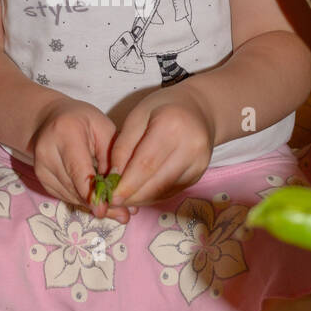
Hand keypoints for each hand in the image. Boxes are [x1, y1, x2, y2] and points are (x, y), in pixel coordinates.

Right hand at [29, 97, 118, 213]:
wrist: (50, 118)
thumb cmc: (82, 120)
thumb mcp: (104, 128)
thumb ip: (111, 156)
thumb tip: (118, 189)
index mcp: (65, 133)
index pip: (78, 169)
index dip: (91, 192)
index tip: (104, 209)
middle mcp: (47, 151)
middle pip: (73, 186)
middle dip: (99, 202)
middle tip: (124, 215)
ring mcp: (41, 167)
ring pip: (69, 195)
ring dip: (92, 206)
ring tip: (117, 212)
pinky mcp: (41, 178)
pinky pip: (64, 196)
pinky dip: (82, 201)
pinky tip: (99, 204)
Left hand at [99, 84, 215, 221]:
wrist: (198, 109)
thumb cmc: (163, 108)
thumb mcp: (137, 116)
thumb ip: (123, 146)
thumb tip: (114, 176)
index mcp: (171, 125)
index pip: (146, 164)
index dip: (127, 185)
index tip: (109, 196)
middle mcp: (191, 146)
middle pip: (157, 182)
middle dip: (132, 196)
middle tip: (112, 201)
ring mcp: (199, 162)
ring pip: (165, 190)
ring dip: (142, 199)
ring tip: (124, 198)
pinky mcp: (200, 173)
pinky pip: (173, 190)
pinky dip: (154, 195)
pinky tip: (140, 193)